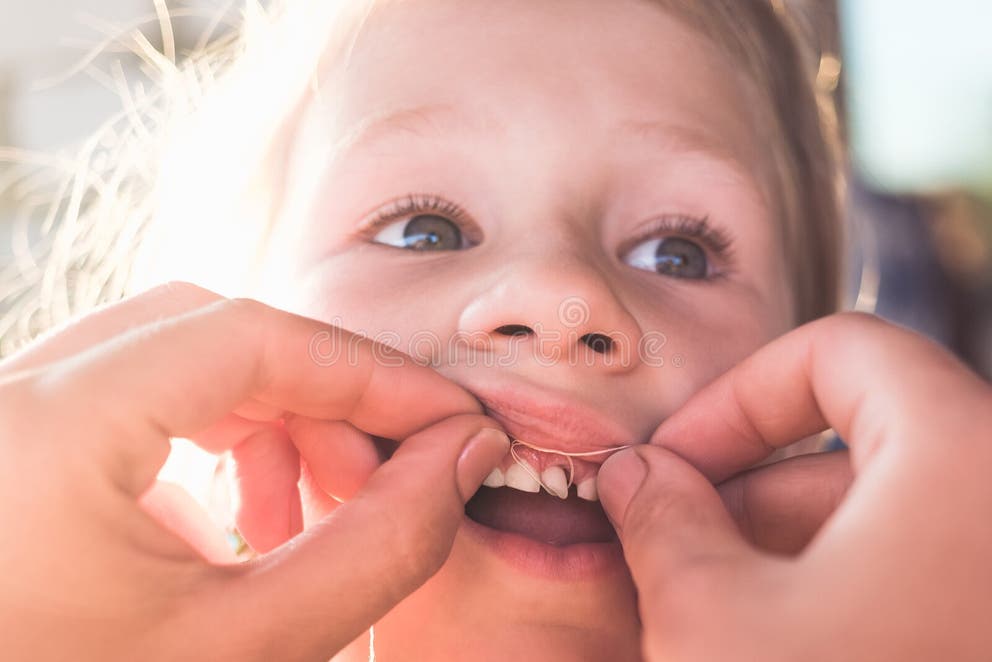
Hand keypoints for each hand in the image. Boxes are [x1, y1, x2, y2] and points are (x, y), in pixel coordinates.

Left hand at [0, 282, 508, 660]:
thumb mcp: (246, 648)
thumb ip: (378, 545)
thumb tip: (463, 454)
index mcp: (45, 432)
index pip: (248, 336)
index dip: (371, 371)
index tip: (446, 418)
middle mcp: (6, 403)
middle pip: (209, 337)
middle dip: (320, 401)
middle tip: (385, 478)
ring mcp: (5, 426)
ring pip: (170, 363)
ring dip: (268, 425)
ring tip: (303, 523)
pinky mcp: (17, 456)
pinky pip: (127, 405)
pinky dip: (208, 445)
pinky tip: (236, 530)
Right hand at [598, 313, 991, 661]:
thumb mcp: (712, 620)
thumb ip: (662, 520)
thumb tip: (635, 475)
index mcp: (964, 456)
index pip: (842, 349)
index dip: (737, 394)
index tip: (676, 459)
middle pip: (863, 438)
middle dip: (749, 486)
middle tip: (673, 537)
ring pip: (891, 513)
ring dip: (783, 544)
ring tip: (708, 599)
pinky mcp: (987, 617)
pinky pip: (919, 566)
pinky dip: (840, 587)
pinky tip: (769, 634)